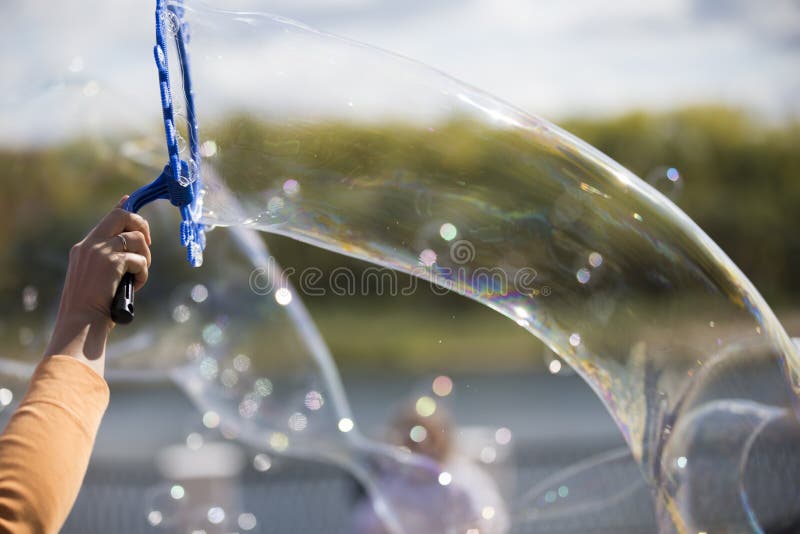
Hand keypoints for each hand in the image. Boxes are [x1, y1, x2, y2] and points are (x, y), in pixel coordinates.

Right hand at [44, 196, 151, 375]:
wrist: (81, 323)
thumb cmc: (91, 308)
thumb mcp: (95, 278)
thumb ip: (108, 261)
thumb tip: (130, 253)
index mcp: (83, 248)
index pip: (107, 219)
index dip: (122, 207)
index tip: (130, 199)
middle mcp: (89, 245)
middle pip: (123, 216)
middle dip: (142, 226)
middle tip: (147, 245)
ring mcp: (99, 251)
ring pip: (136, 239)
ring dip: (145, 258)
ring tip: (138, 275)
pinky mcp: (111, 262)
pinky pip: (140, 260)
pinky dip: (143, 273)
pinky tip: (135, 285)